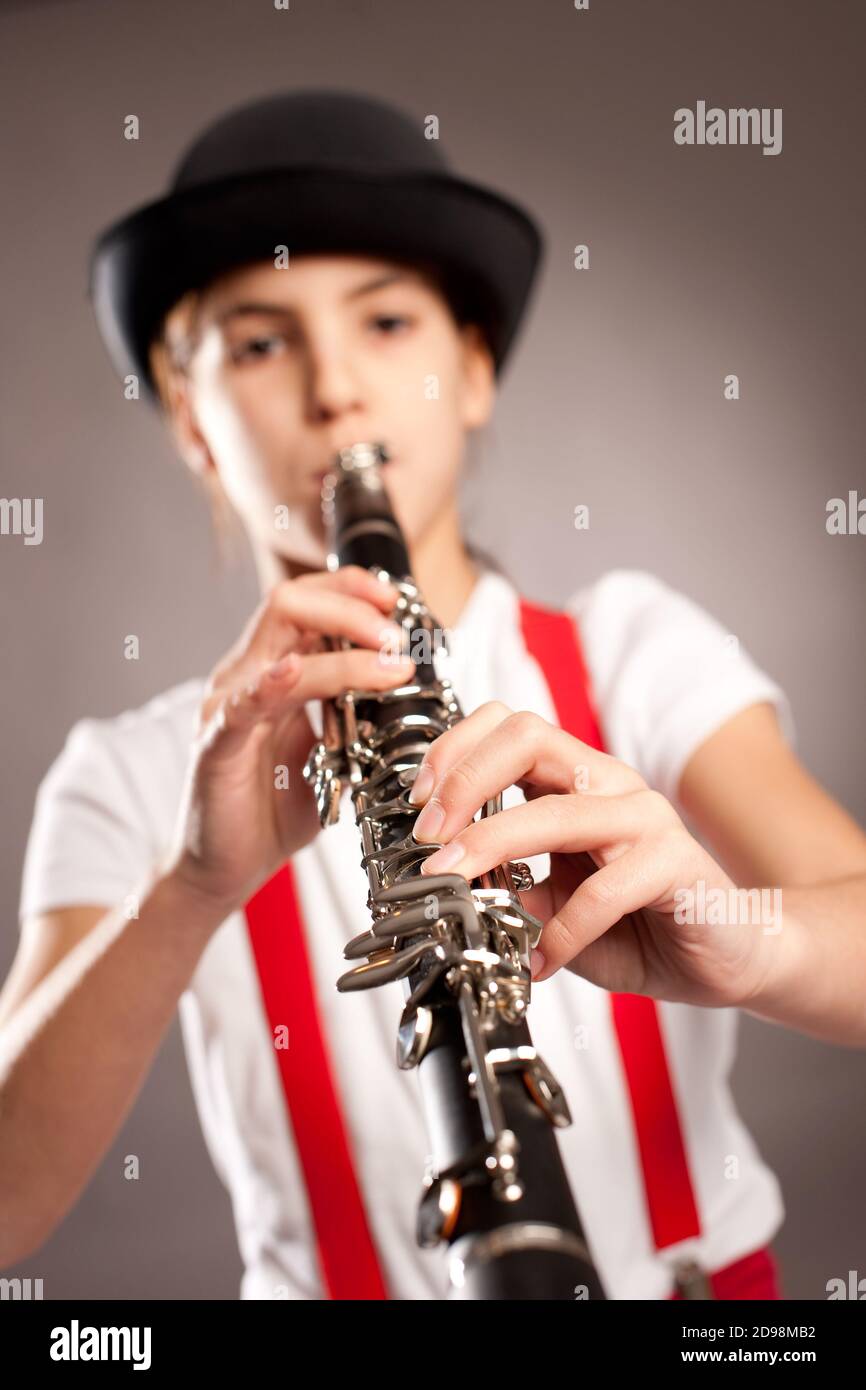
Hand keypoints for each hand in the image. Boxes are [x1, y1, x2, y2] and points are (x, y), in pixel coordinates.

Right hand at [166, 566, 415, 912]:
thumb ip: (358, 715)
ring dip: (342, 644)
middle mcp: (245, 676)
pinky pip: (243, 703)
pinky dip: (272, 681)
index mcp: (272, 671)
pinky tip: (297, 671)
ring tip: (388, 661)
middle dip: (352, 606)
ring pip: (278, 643)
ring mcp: (228, 706)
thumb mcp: (333, 751)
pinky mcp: (216, 744)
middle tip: (397, 635)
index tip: (396, 600)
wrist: (227, 867)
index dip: (351, 589)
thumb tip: (408, 691)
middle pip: (290, 602)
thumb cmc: (275, 808)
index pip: (306, 601)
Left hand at [408, 702, 778, 1006]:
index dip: (454, 751)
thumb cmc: (635, 925)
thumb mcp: (549, 903)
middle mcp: (609, 782)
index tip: (417, 803)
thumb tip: (439, 874)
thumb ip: (504, 883)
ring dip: (493, 845)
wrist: (727, 957)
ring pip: (558, 809)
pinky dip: (562, 929)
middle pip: (528, 736)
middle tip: (428, 836)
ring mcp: (646, 817)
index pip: (509, 725)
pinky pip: (605, 888)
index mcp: (576, 778)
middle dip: (463, 780)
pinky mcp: (675, 863)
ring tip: (455, 884)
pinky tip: (541, 962)